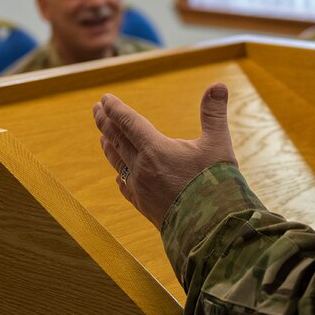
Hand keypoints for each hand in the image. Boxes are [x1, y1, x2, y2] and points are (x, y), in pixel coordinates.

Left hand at [92, 83, 237, 228]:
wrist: (211, 229)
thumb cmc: (216, 184)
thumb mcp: (218, 144)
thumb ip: (214, 113)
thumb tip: (218, 84)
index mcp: (155, 149)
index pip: (129, 123)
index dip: (116, 109)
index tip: (105, 99)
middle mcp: (141, 168)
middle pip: (117, 140)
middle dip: (105, 122)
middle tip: (96, 109)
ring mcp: (140, 189)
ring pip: (118, 162)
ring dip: (108, 146)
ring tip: (102, 137)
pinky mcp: (144, 207)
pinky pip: (125, 187)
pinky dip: (120, 176)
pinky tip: (119, 177)